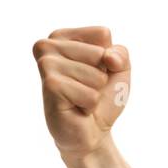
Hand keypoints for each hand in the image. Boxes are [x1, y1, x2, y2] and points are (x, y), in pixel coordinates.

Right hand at [32, 26, 130, 160]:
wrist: (92, 132)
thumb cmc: (102, 99)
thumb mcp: (119, 70)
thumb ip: (121, 54)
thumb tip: (108, 57)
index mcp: (61, 36)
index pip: (102, 34)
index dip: (109, 59)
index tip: (95, 73)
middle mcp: (47, 46)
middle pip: (100, 54)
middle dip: (101, 77)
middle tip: (86, 89)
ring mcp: (46, 64)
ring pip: (95, 75)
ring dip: (95, 93)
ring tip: (80, 99)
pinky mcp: (50, 85)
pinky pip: (90, 94)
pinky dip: (89, 105)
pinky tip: (75, 108)